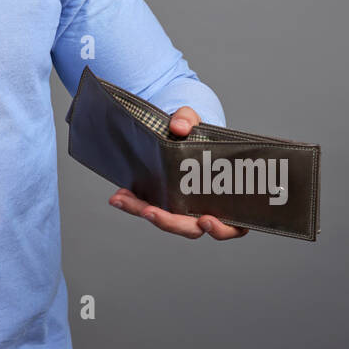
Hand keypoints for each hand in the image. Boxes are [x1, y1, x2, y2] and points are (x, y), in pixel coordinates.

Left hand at [107, 105, 248, 239]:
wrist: (182, 132)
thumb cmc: (199, 133)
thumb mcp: (195, 121)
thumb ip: (188, 119)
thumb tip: (178, 127)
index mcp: (228, 201)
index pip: (230, 226)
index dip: (220, 228)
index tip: (206, 219)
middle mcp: (206, 211)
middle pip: (190, 228)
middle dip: (169, 222)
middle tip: (150, 212)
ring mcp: (183, 210)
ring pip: (166, 221)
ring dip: (142, 211)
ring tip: (122, 199)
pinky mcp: (164, 204)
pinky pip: (151, 210)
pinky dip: (134, 204)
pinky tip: (119, 195)